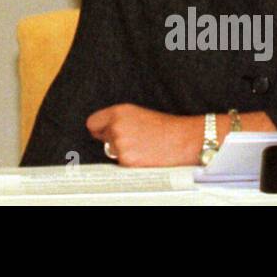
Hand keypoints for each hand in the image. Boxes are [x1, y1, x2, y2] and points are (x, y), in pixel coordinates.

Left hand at [86, 104, 202, 166]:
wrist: (183, 140)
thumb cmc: (165, 128)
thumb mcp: (138, 114)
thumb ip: (118, 120)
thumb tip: (103, 131)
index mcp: (118, 112)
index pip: (93, 123)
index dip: (100, 129)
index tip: (105, 133)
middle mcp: (116, 126)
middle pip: (103, 139)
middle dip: (114, 140)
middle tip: (135, 140)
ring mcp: (120, 144)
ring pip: (113, 152)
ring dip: (124, 152)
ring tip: (143, 147)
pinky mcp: (126, 160)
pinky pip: (122, 163)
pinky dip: (131, 162)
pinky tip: (145, 156)